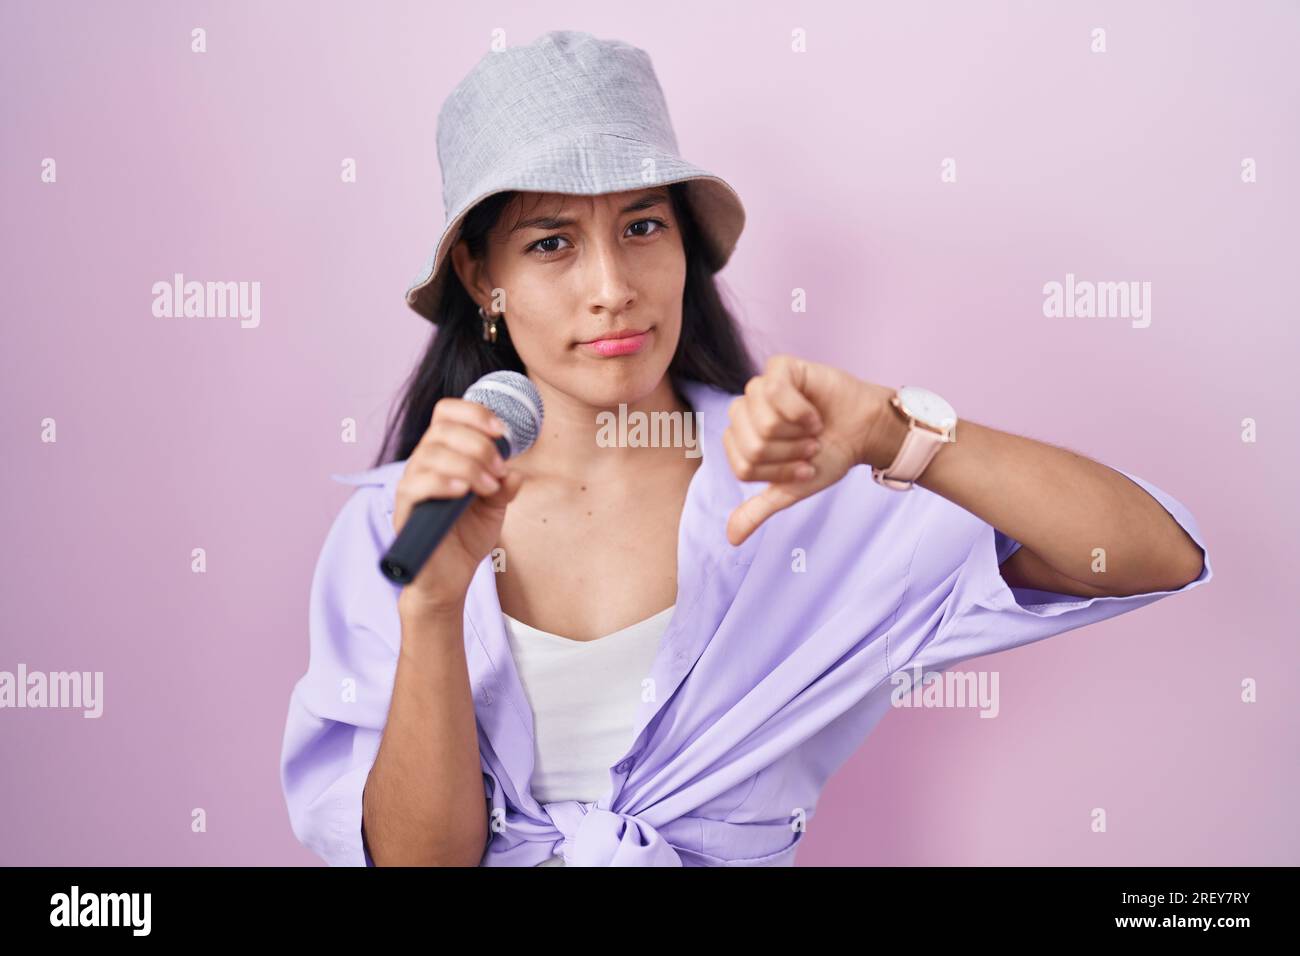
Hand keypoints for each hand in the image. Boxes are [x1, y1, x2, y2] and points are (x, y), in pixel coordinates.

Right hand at [392, 397, 525, 613]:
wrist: (450, 579)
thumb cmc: (466, 538)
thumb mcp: (494, 508)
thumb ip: (504, 487)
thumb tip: (515, 473)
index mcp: (444, 454)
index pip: (447, 413)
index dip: (475, 413)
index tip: (503, 431)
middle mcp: (423, 463)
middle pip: (442, 429)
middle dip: (479, 444)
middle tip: (499, 470)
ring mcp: (411, 485)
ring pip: (432, 453)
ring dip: (468, 464)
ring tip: (488, 488)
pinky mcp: (405, 509)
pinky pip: (417, 484)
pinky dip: (444, 482)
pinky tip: (464, 493)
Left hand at [722, 355, 896, 545]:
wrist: (864, 432)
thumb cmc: (828, 456)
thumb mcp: (791, 489)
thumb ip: (759, 510)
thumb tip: (731, 538)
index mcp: (740, 439)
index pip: (744, 467)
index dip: (778, 473)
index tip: (802, 468)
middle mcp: (745, 412)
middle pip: (752, 446)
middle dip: (789, 455)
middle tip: (810, 447)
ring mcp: (760, 388)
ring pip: (763, 423)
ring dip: (797, 434)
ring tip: (813, 429)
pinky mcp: (780, 368)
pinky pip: (774, 392)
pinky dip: (800, 411)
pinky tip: (814, 413)